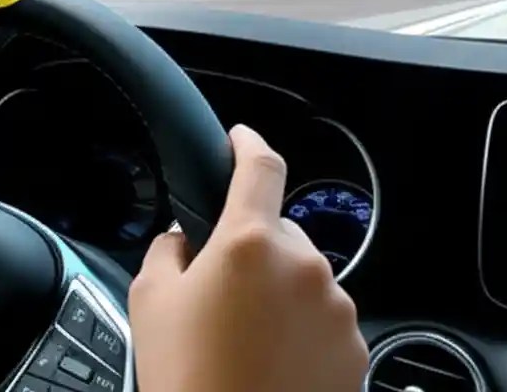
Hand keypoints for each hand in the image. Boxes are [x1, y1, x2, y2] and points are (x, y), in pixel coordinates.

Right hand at [129, 124, 368, 391]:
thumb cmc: (189, 380)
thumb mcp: (151, 301)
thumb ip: (171, 250)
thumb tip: (187, 240)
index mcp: (250, 244)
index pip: (260, 167)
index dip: (249, 143)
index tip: (243, 139)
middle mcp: (303, 268)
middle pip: (279, 234)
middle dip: (253, 252)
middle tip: (220, 296)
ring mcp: (336, 310)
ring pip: (304, 280)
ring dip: (278, 295)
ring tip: (244, 342)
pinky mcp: (355, 348)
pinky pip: (324, 320)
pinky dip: (301, 331)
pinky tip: (270, 362)